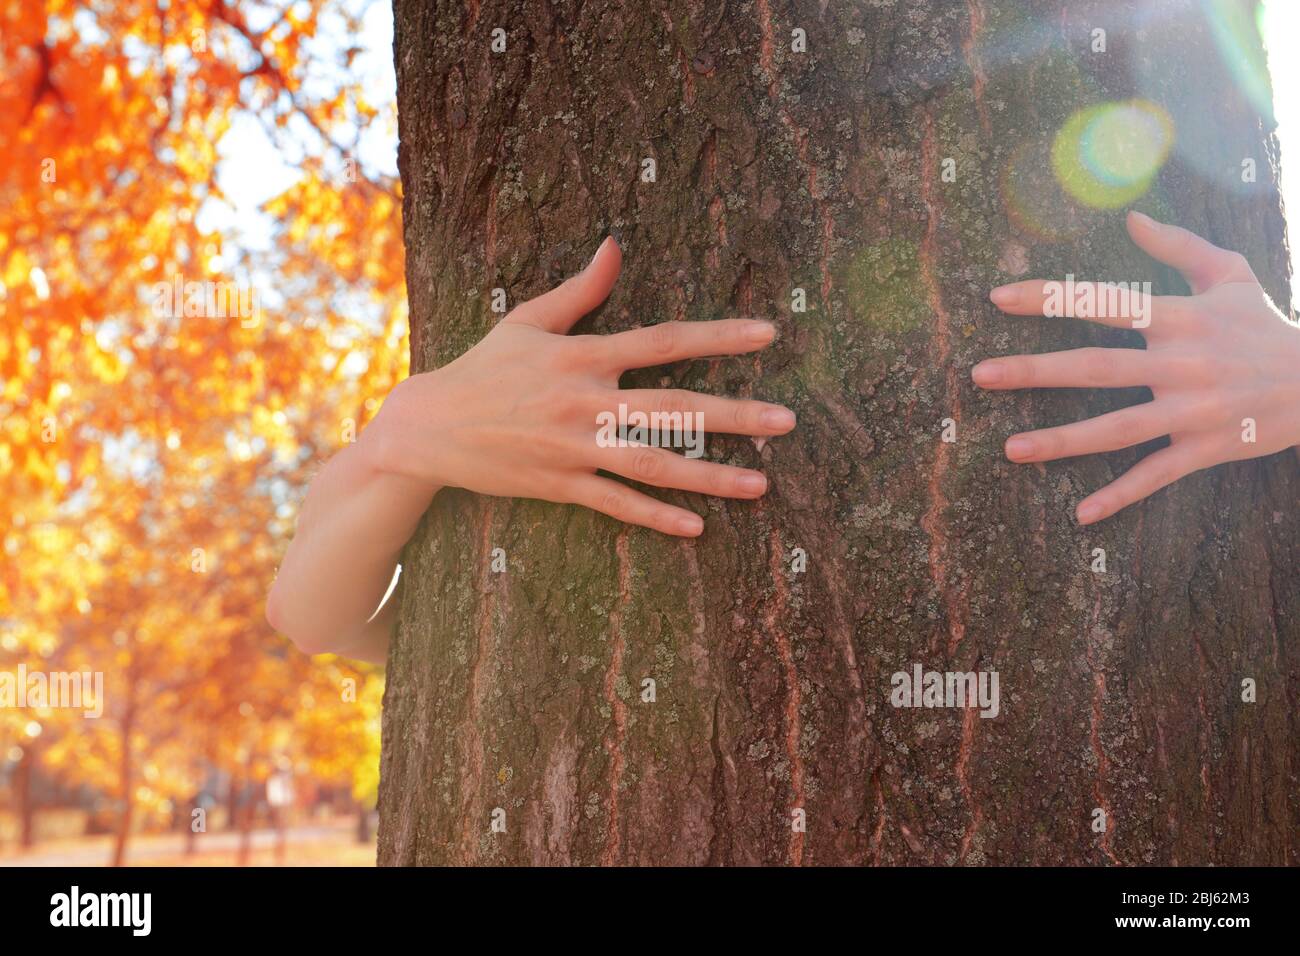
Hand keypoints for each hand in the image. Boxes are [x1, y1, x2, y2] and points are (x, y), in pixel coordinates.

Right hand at [367, 236, 795, 535]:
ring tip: (761, 484)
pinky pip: (617, 506)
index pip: (662, 342)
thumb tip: (616, 246)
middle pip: (673, 410)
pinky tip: (697, 528)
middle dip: (735, 416)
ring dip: (711, 477)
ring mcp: (573, 449)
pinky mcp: (560, 486)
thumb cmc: (483, 369)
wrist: (427, 428)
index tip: (768, 335)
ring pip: (654, 466)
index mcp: (581, 356)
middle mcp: (584, 403)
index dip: (717, 337)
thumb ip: (579, 290)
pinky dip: (656, 518)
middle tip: (787, 422)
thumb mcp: (528, 320)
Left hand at [972, 211, 1299, 524]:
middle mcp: (1182, 363)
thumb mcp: (1231, 275)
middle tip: (980, 375)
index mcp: (1180, 317)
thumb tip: (1130, 218)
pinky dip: (1121, 496)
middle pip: (1097, 366)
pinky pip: (1157, 476)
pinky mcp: (1206, 449)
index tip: (999, 297)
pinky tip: (1081, 514)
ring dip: (1063, 441)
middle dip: (1036, 371)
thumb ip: (1179, 246)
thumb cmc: (1265, 325)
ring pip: (1117, 428)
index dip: (1051, 298)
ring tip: (1012, 449)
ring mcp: (1192, 410)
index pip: (1104, 303)